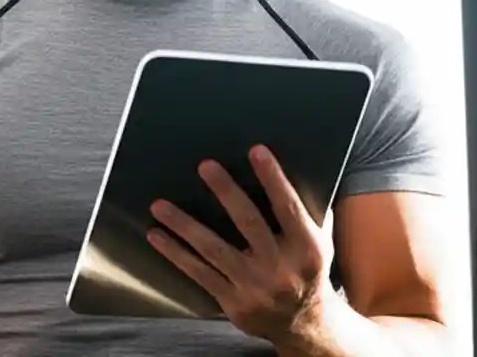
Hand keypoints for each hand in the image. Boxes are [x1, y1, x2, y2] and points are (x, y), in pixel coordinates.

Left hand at [147, 145, 335, 345]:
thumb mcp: (319, 241)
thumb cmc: (307, 270)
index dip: (273, 179)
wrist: (304, 324)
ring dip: (184, 225)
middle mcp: (281, 268)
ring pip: (214, 250)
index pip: (288, 208)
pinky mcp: (233, 302)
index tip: (256, 150)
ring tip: (159, 205)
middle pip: (249, 223)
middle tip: (205, 166)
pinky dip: (176, 253)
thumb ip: (306, 210)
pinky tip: (157, 236)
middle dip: (226, 192)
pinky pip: (199, 272)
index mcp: (307, 248)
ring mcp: (254, 287)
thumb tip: (288, 166)